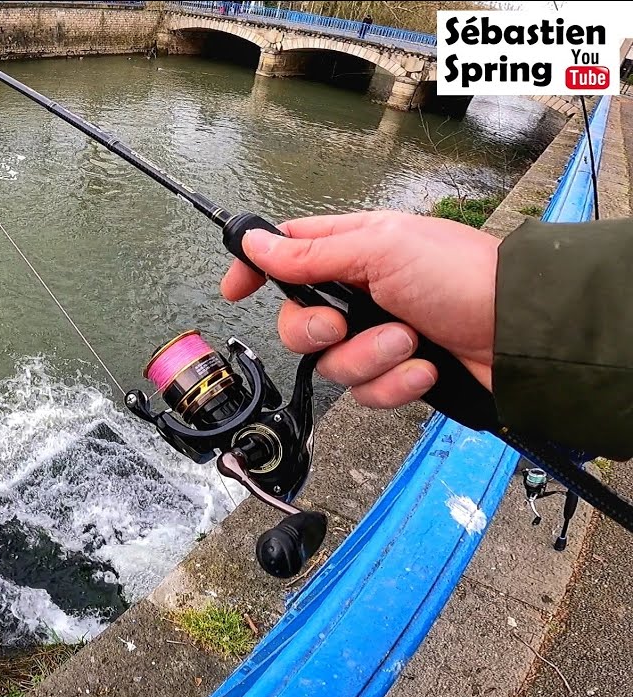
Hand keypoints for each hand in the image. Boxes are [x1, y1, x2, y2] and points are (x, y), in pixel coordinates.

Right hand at [220, 210, 499, 408]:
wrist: (521, 335)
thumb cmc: (463, 276)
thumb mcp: (381, 250)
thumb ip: (310, 253)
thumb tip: (254, 244)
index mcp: (354, 248)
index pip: (286, 253)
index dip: (255, 270)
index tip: (236, 291)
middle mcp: (361, 292)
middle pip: (298, 322)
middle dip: (316, 332)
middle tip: (343, 325)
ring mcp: (378, 335)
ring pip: (331, 364)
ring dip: (369, 358)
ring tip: (410, 343)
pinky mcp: (398, 373)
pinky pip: (367, 392)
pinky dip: (395, 385)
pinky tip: (425, 370)